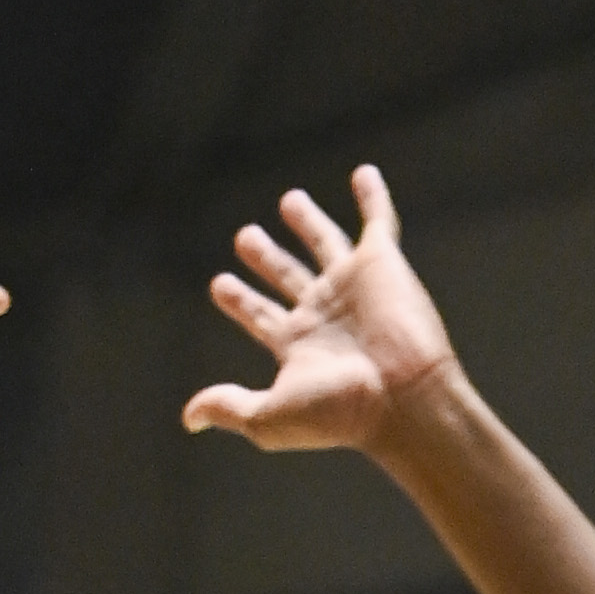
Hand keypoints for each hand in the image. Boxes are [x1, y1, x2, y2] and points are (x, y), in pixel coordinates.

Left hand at [183, 164, 458, 454]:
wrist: (404, 400)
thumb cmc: (340, 413)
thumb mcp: (269, 416)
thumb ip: (229, 406)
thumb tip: (190, 418)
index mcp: (298, 345)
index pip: (260, 315)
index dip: (239, 300)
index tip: (220, 285)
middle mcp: (324, 314)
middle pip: (288, 276)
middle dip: (265, 257)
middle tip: (245, 238)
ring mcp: (353, 287)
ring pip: (325, 244)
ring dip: (308, 223)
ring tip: (290, 201)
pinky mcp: (383, 265)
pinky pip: (378, 222)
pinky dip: (373, 198)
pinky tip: (364, 174)